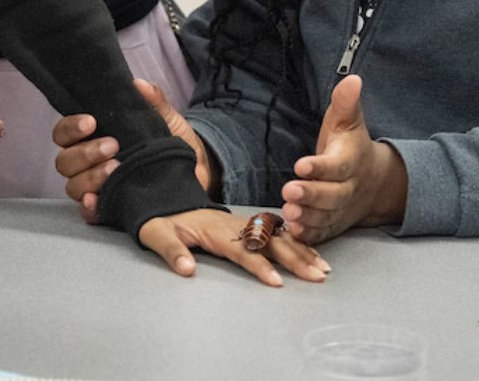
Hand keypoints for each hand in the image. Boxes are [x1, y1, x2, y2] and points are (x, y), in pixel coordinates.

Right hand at [53, 79, 211, 223]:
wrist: (196, 170)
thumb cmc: (172, 140)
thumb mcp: (166, 117)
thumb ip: (153, 100)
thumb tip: (138, 84)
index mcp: (93, 137)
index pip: (64, 133)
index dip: (70, 127)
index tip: (91, 122)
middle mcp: (88, 163)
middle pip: (65, 161)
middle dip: (84, 152)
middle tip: (113, 146)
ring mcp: (96, 187)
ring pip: (73, 185)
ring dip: (89, 177)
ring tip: (115, 168)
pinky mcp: (109, 208)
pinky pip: (87, 212)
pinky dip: (89, 206)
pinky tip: (96, 199)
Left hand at [137, 209, 329, 286]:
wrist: (162, 196)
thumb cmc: (159, 219)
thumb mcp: (155, 233)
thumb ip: (172, 251)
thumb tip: (187, 270)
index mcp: (214, 229)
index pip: (242, 249)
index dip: (260, 266)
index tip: (277, 282)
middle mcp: (233, 223)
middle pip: (269, 242)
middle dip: (295, 259)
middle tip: (316, 277)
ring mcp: (242, 222)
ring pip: (277, 236)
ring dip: (302, 251)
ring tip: (323, 268)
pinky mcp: (246, 224)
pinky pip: (275, 232)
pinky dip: (296, 242)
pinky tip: (312, 253)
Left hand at [280, 75, 407, 243]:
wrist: (373, 183)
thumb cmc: (351, 147)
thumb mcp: (348, 121)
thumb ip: (346, 102)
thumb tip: (352, 79)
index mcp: (349, 161)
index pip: (336, 165)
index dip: (319, 167)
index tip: (301, 165)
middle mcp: (347, 189)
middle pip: (331, 196)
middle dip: (311, 195)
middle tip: (289, 191)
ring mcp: (340, 210)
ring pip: (325, 217)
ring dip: (307, 217)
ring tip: (289, 212)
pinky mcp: (332, 224)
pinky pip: (322, 233)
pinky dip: (309, 235)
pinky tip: (294, 232)